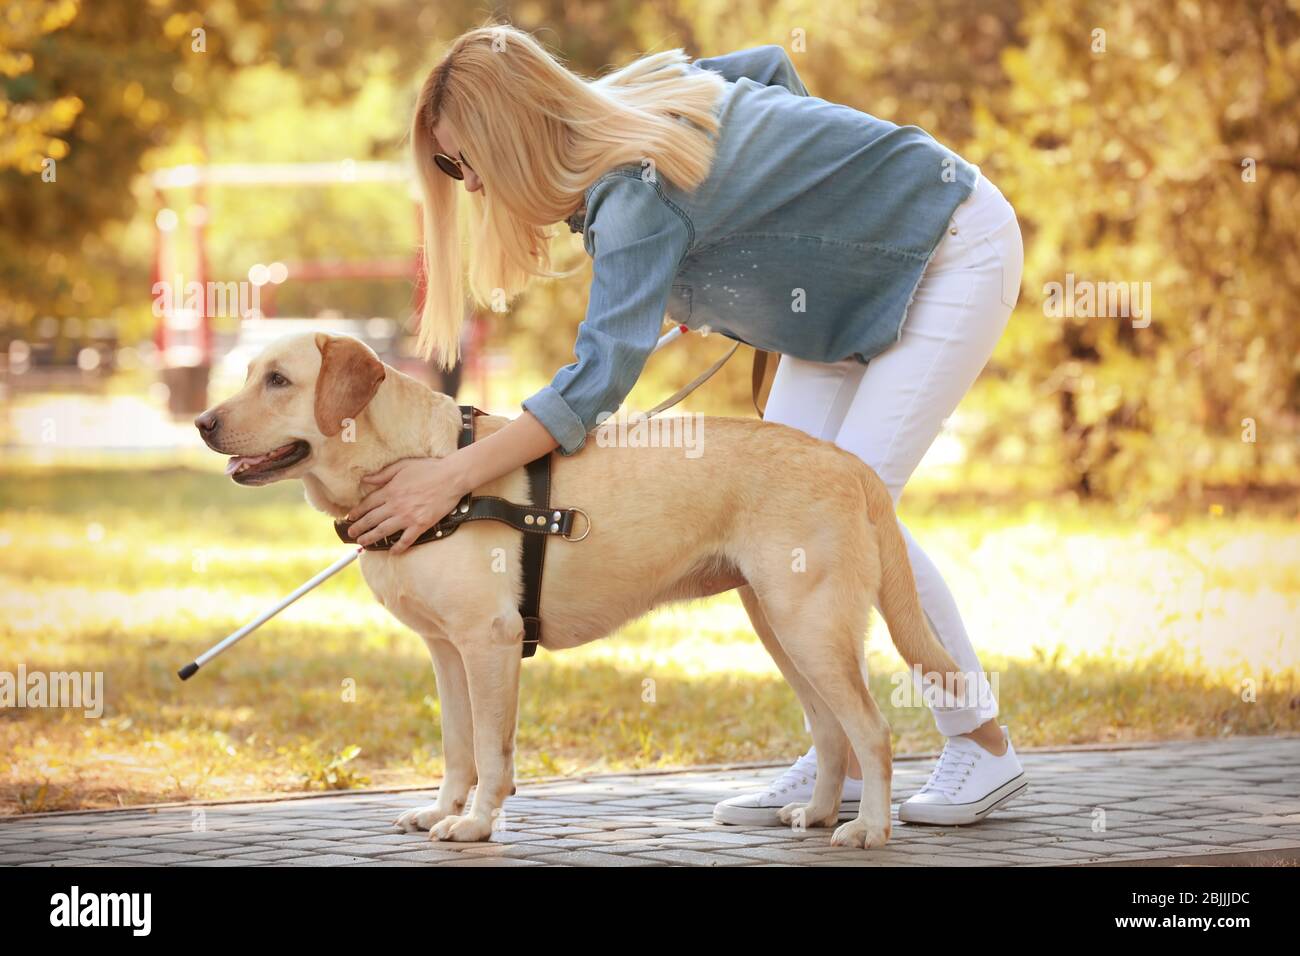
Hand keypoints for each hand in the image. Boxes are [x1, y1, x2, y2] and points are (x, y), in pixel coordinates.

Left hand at [346, 456, 466, 554]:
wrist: (451, 477)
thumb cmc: (429, 469)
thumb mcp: (402, 466)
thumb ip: (382, 474)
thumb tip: (365, 480)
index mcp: (390, 490)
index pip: (367, 504)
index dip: (357, 512)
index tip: (350, 518)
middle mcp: (395, 505)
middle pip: (371, 519)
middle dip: (358, 528)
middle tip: (351, 534)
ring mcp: (407, 517)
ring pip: (383, 531)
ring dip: (371, 538)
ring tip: (362, 543)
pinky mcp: (421, 524)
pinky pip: (406, 540)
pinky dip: (398, 547)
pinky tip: (393, 552)